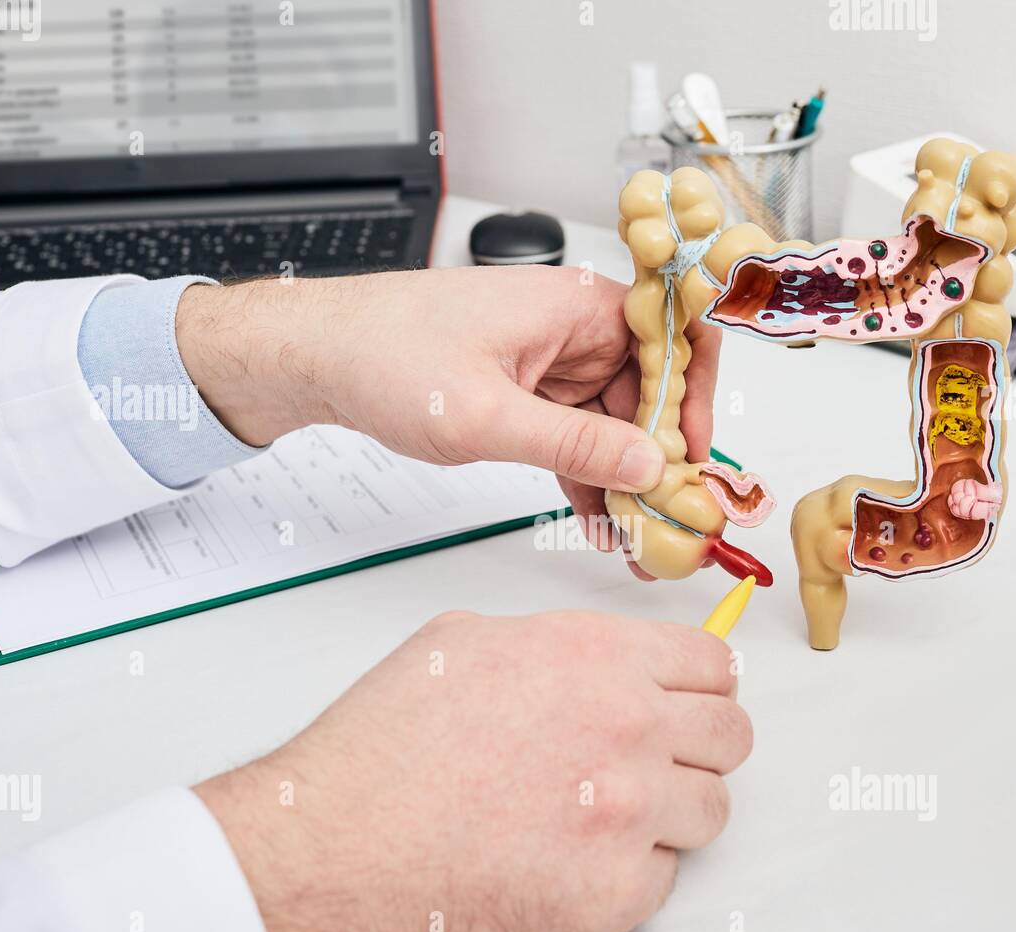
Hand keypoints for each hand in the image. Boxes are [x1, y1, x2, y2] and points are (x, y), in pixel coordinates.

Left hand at [175, 266, 720, 565]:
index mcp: (575, 306)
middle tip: (670, 522)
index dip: (695, 397)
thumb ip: (575, 443)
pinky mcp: (528, 395)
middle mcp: (572, 331)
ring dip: (627, 482)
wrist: (319, 357)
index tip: (694, 456)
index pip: (674, 337)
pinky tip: (602, 524)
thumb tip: (649, 463)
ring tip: (641, 541)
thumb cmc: (386, 356)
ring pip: (614, 425)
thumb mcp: (488, 415)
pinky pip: (577, 439)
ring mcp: (551, 365)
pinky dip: (588, 478)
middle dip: (662, 461)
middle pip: (649, 394)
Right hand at [194, 609, 750, 931]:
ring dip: (666, 815)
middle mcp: (628, 727)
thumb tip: (595, 663)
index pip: (715, 664)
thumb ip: (553, 644)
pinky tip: (563, 865)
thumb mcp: (462, 642)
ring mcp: (628, 815)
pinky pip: (662, 882)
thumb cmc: (382, 749)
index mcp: (597, 656)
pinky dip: (624, 878)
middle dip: (699, 748)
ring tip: (595, 820)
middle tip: (650, 764)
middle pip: (733, 736)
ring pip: (709, 812)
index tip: (688, 703)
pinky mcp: (613, 895)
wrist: (336, 849)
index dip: (702, 685)